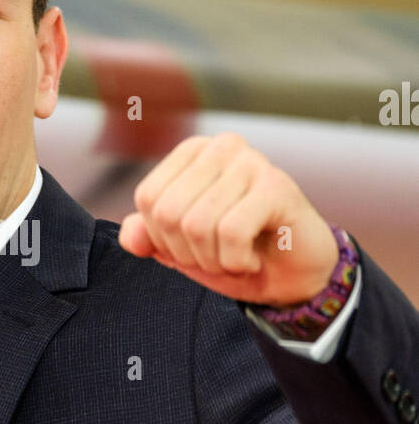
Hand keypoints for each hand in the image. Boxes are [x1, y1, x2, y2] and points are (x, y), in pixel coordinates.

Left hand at [118, 133, 338, 306]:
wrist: (294, 276)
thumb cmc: (238, 253)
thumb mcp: (182, 249)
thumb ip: (149, 237)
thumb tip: (129, 238)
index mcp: (193, 153)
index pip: (147, 199)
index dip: (163, 238)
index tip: (194, 246)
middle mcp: (221, 147)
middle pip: (168, 213)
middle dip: (188, 252)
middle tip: (218, 256)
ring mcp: (252, 162)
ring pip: (197, 225)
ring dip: (214, 260)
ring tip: (236, 257)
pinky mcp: (277, 186)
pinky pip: (230, 233)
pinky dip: (236, 260)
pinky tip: (253, 258)